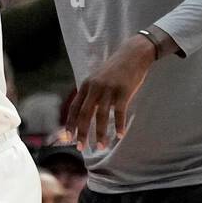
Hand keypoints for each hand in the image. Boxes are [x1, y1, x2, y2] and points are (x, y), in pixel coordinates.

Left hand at [65, 34, 155, 150]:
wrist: (133, 54)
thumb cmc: (115, 69)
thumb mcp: (97, 78)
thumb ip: (90, 93)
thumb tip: (83, 112)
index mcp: (86, 85)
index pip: (74, 108)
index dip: (70, 124)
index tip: (68, 137)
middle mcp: (95, 87)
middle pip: (85, 114)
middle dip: (82, 133)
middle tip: (82, 148)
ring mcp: (109, 89)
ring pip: (101, 116)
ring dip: (100, 133)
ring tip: (101, 146)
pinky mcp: (124, 91)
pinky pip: (120, 112)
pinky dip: (119, 125)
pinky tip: (120, 135)